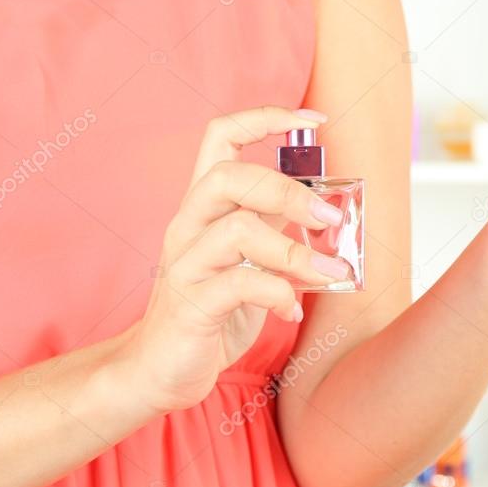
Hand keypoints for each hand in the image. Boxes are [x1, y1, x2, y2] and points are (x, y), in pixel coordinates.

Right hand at [120, 107, 349, 412]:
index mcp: (204, 206)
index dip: (266, 117)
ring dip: (295, 251)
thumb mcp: (249, 262)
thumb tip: (327, 211)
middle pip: (231, 177)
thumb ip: (276, 231)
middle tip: (328, 219)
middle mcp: (188, 225)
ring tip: (327, 273)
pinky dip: (279, 293)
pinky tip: (293, 309)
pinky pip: (239, 284)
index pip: (221, 136)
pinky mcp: (190, 303)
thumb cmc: (211, 311)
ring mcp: (184, 263)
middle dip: (289, 191)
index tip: (314, 119)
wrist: (158, 370)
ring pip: (238, 229)